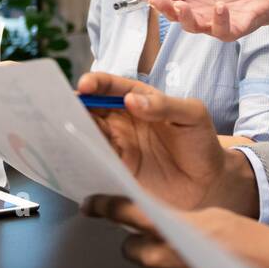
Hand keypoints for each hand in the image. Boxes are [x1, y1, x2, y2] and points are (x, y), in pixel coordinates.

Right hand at [76, 72, 257, 214]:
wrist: (209, 184)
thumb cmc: (203, 143)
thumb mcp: (192, 115)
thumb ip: (165, 105)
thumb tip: (133, 100)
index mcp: (141, 100)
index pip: (112, 87)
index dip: (97, 84)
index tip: (85, 85)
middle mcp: (124, 121)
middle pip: (92, 109)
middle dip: (74, 105)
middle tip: (59, 107)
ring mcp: (119, 146)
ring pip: (88, 134)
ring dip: (73, 131)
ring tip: (59, 130)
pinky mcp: (117, 170)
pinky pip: (94, 161)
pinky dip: (81, 158)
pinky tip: (71, 156)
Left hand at [82, 197, 268, 267]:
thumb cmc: (250, 243)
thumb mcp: (209, 216)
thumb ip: (175, 218)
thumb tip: (157, 221)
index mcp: (166, 230)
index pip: (122, 213)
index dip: (102, 206)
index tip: (91, 205)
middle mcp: (159, 260)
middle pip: (130, 247)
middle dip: (144, 241)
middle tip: (170, 238)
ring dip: (156, 264)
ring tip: (189, 260)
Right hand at [148, 0, 268, 40]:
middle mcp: (197, 13)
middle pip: (175, 15)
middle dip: (164, 8)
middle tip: (156, 0)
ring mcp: (212, 24)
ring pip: (193, 26)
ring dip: (185, 16)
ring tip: (181, 5)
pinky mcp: (230, 31)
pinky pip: (221, 29)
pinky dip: (219, 18)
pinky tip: (219, 7)